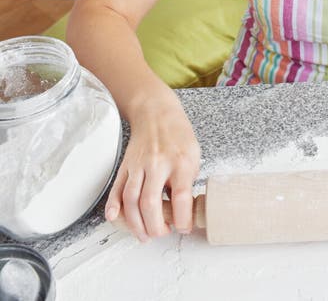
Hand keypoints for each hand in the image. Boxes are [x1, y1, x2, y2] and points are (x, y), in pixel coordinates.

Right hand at [104, 98, 200, 241]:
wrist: (156, 113)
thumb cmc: (178, 135)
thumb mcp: (194, 155)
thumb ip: (189, 182)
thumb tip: (184, 212)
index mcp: (180, 162)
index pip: (181, 197)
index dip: (182, 220)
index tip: (183, 227)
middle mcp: (157, 163)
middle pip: (150, 203)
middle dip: (155, 227)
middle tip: (162, 232)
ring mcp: (138, 165)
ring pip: (131, 200)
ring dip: (135, 224)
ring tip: (144, 235)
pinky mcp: (125, 166)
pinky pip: (116, 188)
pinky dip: (113, 205)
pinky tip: (114, 218)